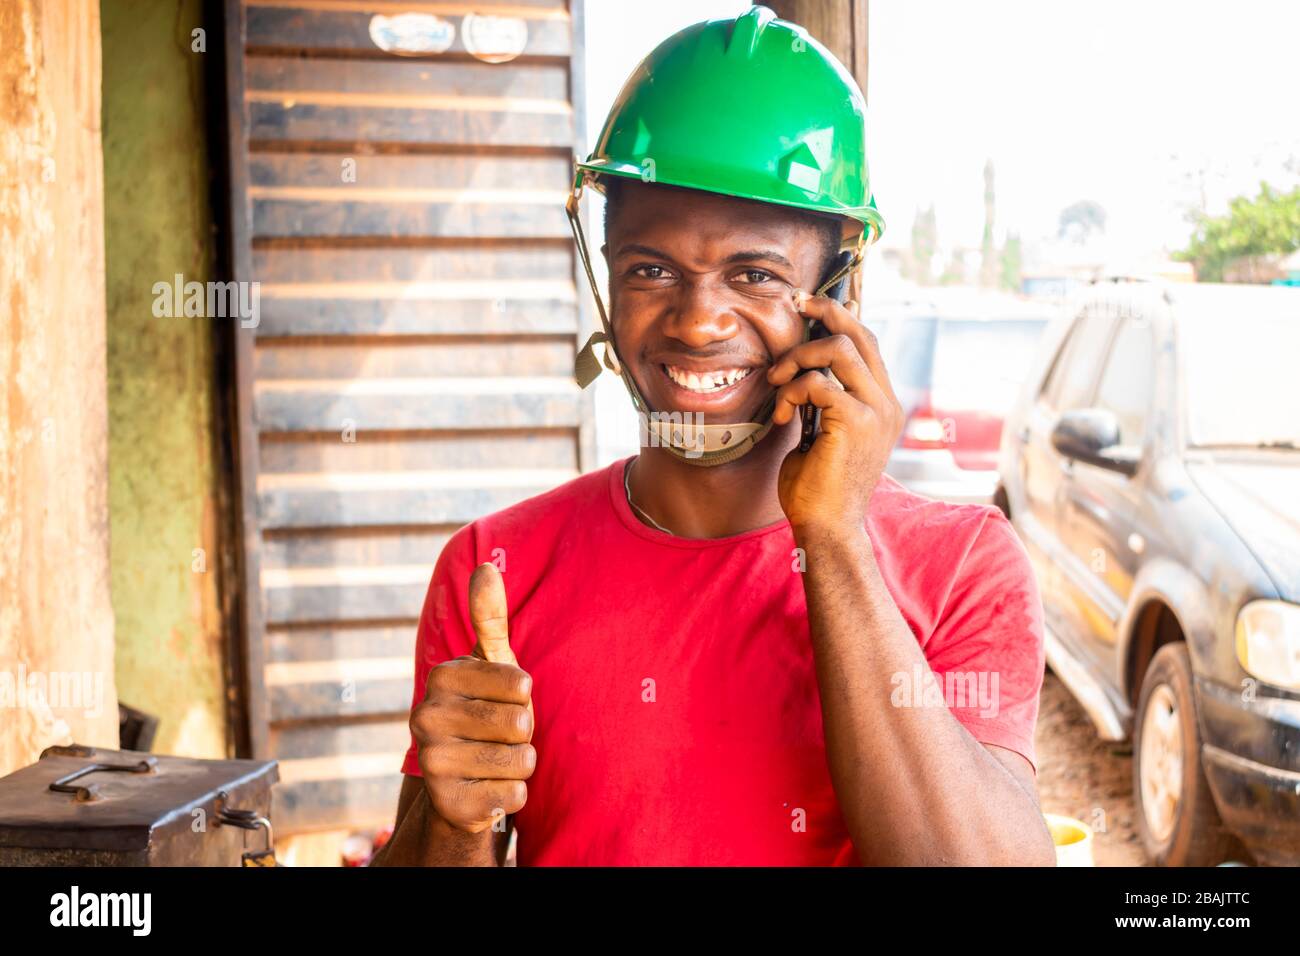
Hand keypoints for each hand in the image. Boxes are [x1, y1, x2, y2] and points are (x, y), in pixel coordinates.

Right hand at [409, 563, 535, 832]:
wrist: (461, 782)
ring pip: (522, 760)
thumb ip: (490, 618)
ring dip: (521, 764)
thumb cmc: (486, 712)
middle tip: (499, 737)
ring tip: (495, 761)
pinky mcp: (449, 805)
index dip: (523, 696)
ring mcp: (432, 764)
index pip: (522, 683)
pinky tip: (490, 790)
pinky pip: (516, 795)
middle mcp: (425, 717)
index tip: (500, 701)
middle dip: (523, 733)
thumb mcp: (491, 665)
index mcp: (442, 677)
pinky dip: (514, 794)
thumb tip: (486, 567)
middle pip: (521, 722)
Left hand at [767, 291, 903, 533]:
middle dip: (823, 313)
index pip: (866, 341)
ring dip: (798, 358)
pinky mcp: (856, 423)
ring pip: (839, 349)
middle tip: (792, 306)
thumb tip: (801, 367)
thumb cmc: (817, 486)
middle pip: (859, 334)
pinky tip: (781, 413)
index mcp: (880, 403)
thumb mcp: (820, 432)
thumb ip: (820, 399)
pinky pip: (819, 382)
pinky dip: (792, 390)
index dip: (838, 315)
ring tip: (776, 382)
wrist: (826, 527)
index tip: (806, 302)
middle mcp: (885, 403)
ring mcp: (876, 411)